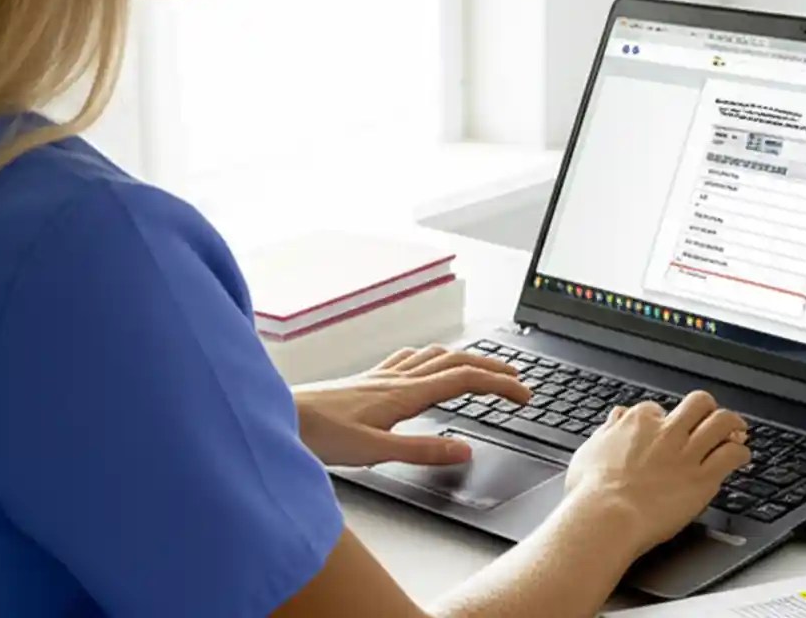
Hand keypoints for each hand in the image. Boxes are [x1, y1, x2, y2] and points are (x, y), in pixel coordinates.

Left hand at [294, 345, 530, 466]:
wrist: (280, 417)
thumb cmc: (320, 434)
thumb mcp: (376, 451)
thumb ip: (424, 450)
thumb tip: (465, 449)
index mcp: (405, 393)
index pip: (466, 379)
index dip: (500, 385)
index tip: (524, 395)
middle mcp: (397, 378)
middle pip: (458, 361)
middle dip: (493, 369)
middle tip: (517, 381)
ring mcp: (382, 376)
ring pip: (435, 355)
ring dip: (467, 358)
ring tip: (484, 368)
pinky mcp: (367, 380)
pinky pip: (410, 359)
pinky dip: (432, 357)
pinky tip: (427, 364)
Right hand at [564, 391, 749, 557]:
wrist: (606, 517)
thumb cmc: (592, 492)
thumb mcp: (589, 450)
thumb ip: (607, 431)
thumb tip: (616, 417)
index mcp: (637, 423)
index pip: (658, 409)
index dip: (664, 420)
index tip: (667, 431)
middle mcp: (666, 432)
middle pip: (698, 403)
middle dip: (706, 410)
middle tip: (709, 420)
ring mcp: (687, 453)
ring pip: (723, 422)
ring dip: (732, 425)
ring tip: (736, 432)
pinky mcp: (703, 478)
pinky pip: (732, 455)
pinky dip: (740, 453)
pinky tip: (739, 458)